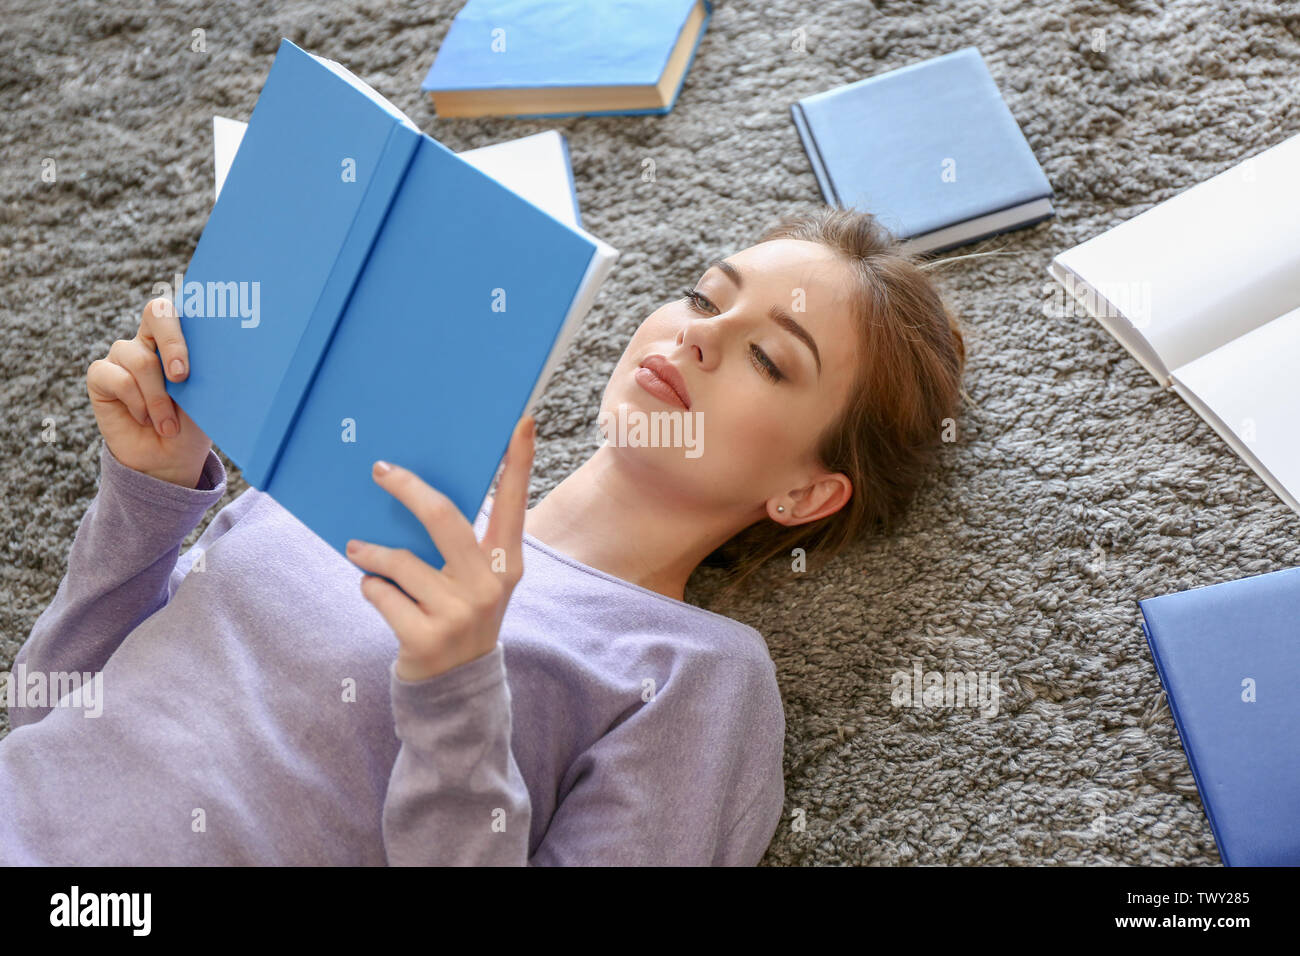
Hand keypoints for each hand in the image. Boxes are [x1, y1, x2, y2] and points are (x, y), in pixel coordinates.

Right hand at [86, 297, 212, 487]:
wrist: (169, 460)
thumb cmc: (193, 426)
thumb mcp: (208, 399)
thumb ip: (206, 371)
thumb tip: (222, 354)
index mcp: (182, 339)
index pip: (184, 309)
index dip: (189, 324)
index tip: (199, 357)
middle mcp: (150, 340)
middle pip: (157, 312)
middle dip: (173, 343)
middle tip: (182, 377)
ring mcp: (124, 355)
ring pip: (140, 359)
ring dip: (158, 398)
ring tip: (168, 425)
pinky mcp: (101, 375)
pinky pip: (116, 377)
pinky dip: (136, 403)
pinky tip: (144, 420)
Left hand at [347, 414, 536, 681]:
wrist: (456, 688)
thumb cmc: (459, 616)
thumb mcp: (476, 582)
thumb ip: (461, 544)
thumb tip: (415, 493)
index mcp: (507, 564)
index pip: (514, 504)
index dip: (518, 462)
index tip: (520, 422)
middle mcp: (490, 585)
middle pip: (443, 517)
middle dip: (407, 488)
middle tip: (380, 470)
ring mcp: (460, 612)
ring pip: (400, 560)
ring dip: (371, 554)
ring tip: (359, 550)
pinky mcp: (427, 636)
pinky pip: (381, 593)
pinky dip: (371, 588)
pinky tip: (377, 593)